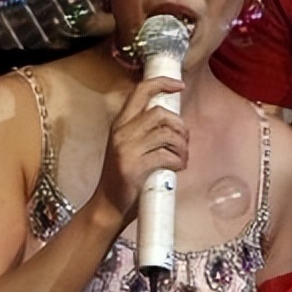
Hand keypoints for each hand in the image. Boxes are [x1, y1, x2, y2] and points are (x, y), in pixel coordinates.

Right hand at [93, 76, 186, 225]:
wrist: (107, 207)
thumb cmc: (123, 180)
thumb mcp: (126, 148)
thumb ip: (143, 132)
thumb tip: (173, 123)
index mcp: (119, 126)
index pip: (139, 92)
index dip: (162, 84)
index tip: (179, 85)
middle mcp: (120, 134)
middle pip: (160, 113)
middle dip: (180, 126)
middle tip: (183, 142)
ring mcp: (126, 150)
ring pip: (167, 134)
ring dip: (182, 147)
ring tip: (182, 158)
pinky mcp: (134, 167)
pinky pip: (167, 156)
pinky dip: (179, 162)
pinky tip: (177, 168)